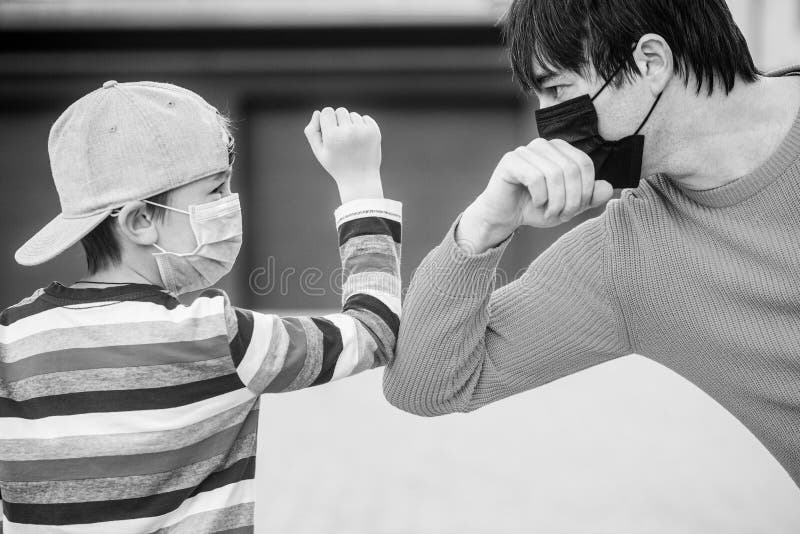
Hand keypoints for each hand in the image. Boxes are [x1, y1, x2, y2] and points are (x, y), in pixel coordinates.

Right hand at [305, 106, 383, 202]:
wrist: (360, 179)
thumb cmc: (336, 165)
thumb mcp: (319, 151)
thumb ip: (312, 131)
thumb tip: (318, 112)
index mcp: (333, 136)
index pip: (327, 111)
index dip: (326, 120)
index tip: (329, 132)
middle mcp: (348, 131)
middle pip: (340, 111)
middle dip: (339, 121)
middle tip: (341, 140)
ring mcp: (363, 131)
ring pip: (353, 115)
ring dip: (351, 124)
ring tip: (351, 142)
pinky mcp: (374, 132)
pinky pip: (365, 118)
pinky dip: (362, 126)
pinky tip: (361, 141)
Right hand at [456, 138, 613, 253]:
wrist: (504, 217)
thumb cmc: (534, 208)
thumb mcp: (567, 206)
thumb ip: (589, 197)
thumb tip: (608, 187)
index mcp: (560, 149)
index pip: (585, 163)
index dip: (586, 190)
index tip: (576, 209)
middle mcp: (543, 145)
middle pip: (572, 169)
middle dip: (571, 198)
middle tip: (562, 215)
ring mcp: (525, 151)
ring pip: (554, 174)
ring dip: (556, 201)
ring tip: (548, 212)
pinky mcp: (510, 161)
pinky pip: (535, 177)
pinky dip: (539, 197)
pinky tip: (535, 203)